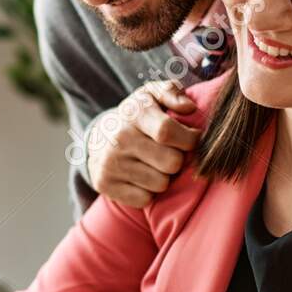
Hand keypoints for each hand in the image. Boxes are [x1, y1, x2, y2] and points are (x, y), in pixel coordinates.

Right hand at [86, 80, 199, 207]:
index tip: (193, 139)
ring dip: (164, 177)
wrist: (98, 138)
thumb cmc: (136, 117)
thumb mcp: (152, 95)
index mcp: (133, 113)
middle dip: (178, 160)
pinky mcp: (105, 184)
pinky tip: (142, 178)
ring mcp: (110, 163)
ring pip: (161, 184)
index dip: (189, 139)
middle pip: (171, 162)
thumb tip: (189, 108)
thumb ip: (173, 92)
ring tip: (156, 165)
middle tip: (171, 153)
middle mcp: (119, 138)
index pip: (168, 132)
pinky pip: (145, 199)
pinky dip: (148, 192)